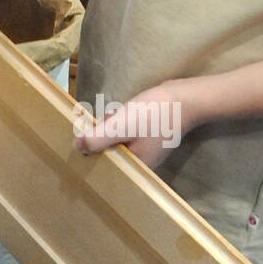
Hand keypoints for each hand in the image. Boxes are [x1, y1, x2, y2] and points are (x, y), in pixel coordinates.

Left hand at [73, 81, 197, 168]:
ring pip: (120, 140)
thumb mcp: (120, 127)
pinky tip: (121, 112)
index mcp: (137, 166)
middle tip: (101, 123)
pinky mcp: (153, 134)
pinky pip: (130, 132)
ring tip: (111, 115)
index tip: (84, 141)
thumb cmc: (153, 115)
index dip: (95, 154)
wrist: (185, 97)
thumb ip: (98, 139)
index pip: (109, 165)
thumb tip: (77, 148)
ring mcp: (150, 148)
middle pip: (113, 153)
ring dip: (112, 127)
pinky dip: (123, 122)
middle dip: (103, 137)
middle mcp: (144, 161)